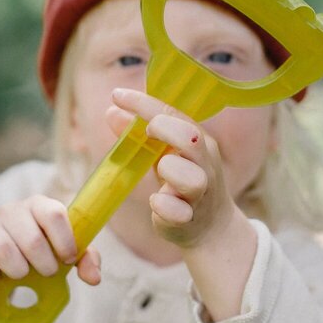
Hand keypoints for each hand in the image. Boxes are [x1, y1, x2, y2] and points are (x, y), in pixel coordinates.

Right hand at [0, 196, 101, 322]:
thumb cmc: (37, 251)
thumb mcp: (63, 252)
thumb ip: (84, 259)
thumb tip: (94, 277)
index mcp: (39, 205)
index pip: (54, 214)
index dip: (64, 240)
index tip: (68, 258)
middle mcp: (12, 210)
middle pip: (32, 238)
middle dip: (44, 263)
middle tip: (47, 272)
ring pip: (5, 250)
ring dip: (18, 271)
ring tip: (22, 275)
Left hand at [108, 87, 242, 248]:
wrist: (210, 228)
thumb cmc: (182, 185)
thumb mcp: (162, 156)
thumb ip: (140, 136)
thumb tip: (112, 111)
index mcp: (197, 143)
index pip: (174, 114)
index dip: (145, 103)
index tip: (117, 95)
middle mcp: (203, 164)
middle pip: (192, 138)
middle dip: (166, 128)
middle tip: (149, 130)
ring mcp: (199, 194)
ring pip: (192, 178)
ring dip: (171, 169)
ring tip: (160, 170)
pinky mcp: (189, 219)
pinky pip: (179, 212)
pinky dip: (165, 206)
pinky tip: (156, 202)